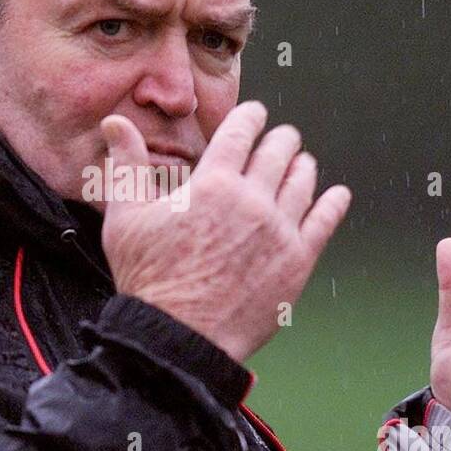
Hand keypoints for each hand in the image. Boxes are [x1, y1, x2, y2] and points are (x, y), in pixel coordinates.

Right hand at [99, 101, 351, 362]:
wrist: (178, 337)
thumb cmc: (147, 280)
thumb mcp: (125, 218)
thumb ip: (126, 165)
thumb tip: (114, 124)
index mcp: (212, 182)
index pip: (241, 131)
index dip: (251, 116)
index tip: (255, 113)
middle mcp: (252, 199)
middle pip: (278, 151)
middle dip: (280, 138)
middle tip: (281, 137)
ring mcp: (279, 230)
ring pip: (303, 181)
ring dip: (303, 166)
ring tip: (302, 162)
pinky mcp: (297, 261)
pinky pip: (324, 221)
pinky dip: (333, 203)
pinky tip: (337, 195)